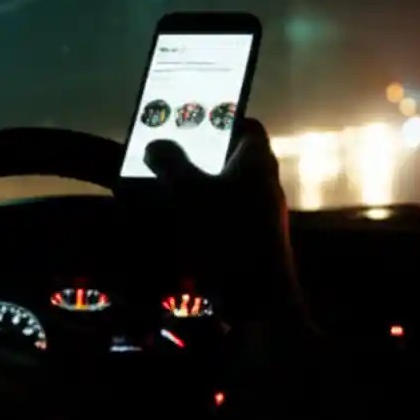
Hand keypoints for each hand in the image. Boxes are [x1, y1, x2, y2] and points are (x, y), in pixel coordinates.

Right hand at [143, 119, 303, 325]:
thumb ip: (169, 162)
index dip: (218, 117)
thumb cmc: (227, 236)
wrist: (258, 302)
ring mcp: (260, 216)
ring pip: (223, 191)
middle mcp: (263, 183)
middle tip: (162, 154)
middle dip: (196, 156)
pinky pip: (222, 221)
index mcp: (257, 159)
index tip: (188, 119)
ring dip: (193, 190)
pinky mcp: (251, 244)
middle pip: (229, 158)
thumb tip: (156, 143)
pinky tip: (174, 230)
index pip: (246, 124)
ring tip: (157, 191)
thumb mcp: (188, 192)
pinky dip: (199, 219)